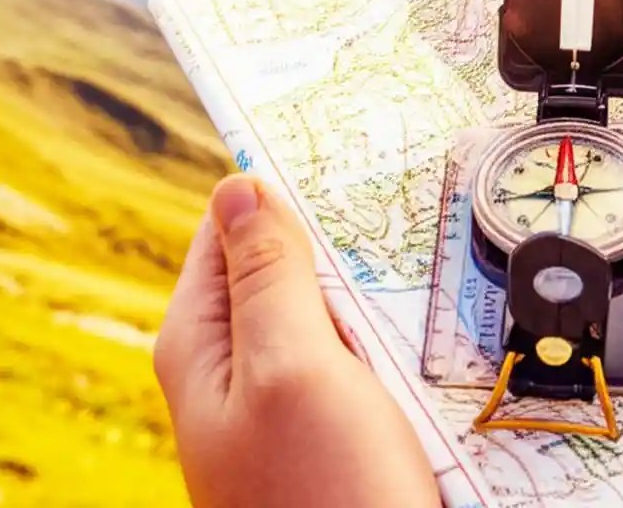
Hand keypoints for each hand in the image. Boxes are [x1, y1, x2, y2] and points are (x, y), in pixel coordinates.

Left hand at [153, 174, 439, 507]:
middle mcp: (237, 370)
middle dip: (337, 247)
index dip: (276, 187)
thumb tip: (241, 187)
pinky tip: (420, 345)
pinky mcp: (334, 429)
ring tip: (414, 290)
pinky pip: (361, 360)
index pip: (226, 229)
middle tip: (390, 226)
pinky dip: (390, 342)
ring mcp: (288, 403)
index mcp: (203, 345)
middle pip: (283, 268)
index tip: (335, 150)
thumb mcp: (292, 366)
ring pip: (332, 313)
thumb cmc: (325, 498)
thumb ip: (267, 276)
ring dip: (372, 297)